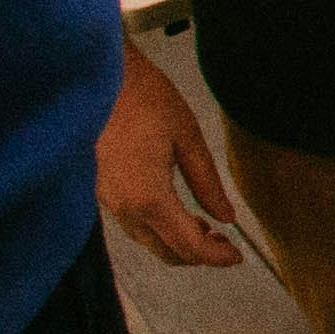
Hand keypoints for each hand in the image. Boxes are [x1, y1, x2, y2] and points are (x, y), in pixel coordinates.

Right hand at [94, 46, 246, 268]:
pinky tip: (177, 211)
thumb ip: (208, 182)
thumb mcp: (187, 136)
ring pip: (148, 241)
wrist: (98, 76)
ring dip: (178, 242)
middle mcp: (123, 208)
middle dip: (199, 255)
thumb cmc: (143, 97)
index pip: (187, 247)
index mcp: (148, 197)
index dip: (216, 257)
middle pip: (166, 253)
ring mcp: (108, 202)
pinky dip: (159, 228)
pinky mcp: (100, 191)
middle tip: (226, 242)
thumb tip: (225, 215)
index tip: (237, 256)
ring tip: (206, 225)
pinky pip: (133, 224)